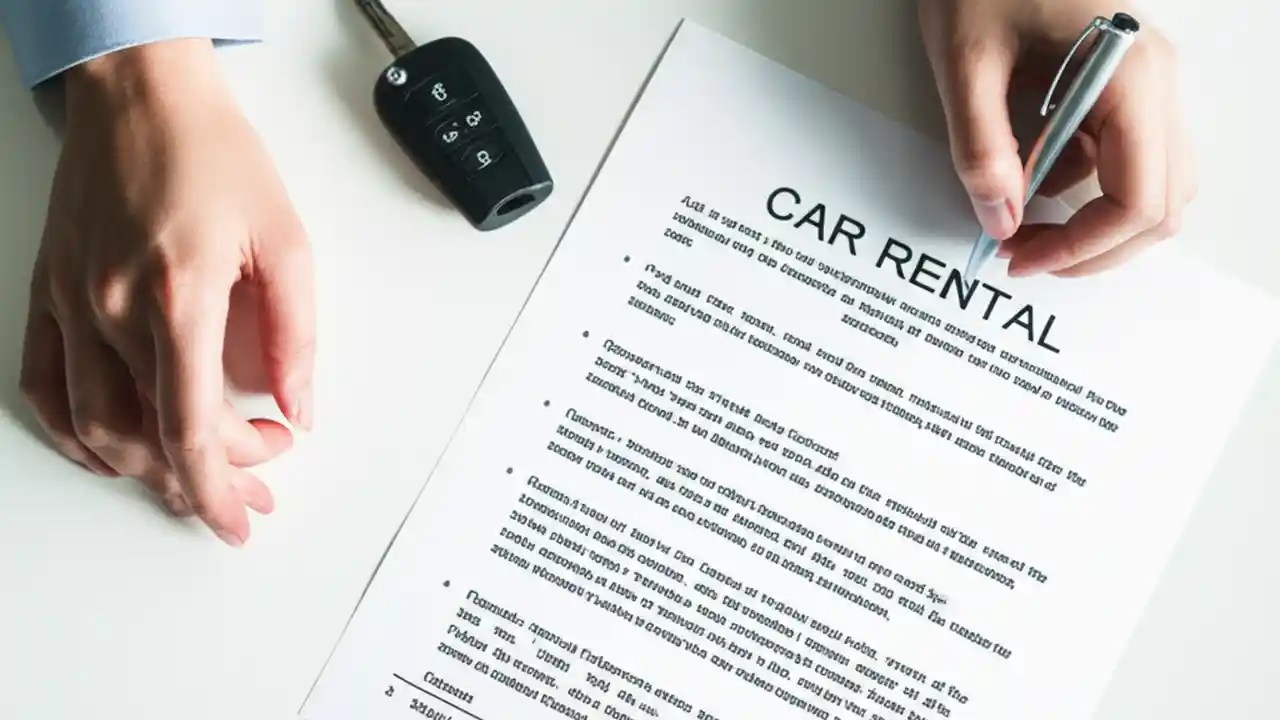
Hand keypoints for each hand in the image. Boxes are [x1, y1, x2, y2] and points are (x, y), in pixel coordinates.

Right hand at [18, 39, 315, 546]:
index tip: (249, 514)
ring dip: (146, 470)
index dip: (222, 487)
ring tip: (198, 480)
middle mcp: (111, 309)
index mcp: (178, 296)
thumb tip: (298, 405)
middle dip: (204, 482)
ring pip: (93, 426)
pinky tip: (114, 453)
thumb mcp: (284, 240)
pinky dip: (76, 435)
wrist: (139, 94)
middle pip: (147, 437)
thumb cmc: (213, 155)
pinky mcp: (48, 294)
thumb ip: (295, 334)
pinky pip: (42, 386)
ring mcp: (70, 305)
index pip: (191, 427)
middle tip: (254, 491)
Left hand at [916, 0, 1195, 276]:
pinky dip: (1084, 184)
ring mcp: (1146, 83)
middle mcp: (1156, 83)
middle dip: (1095, 247)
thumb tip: (1000, 221)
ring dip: (1094, 220)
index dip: (1084, 247)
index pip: (1140, 200)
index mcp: (1130, 77)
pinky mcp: (1124, 84)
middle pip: (1162, 205)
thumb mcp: (966, 64)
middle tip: (1025, 255)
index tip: (1024, 257)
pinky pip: (1125, 155)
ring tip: (1022, 220)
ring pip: (1153, 184)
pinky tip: (1028, 171)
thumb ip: (981, 149)